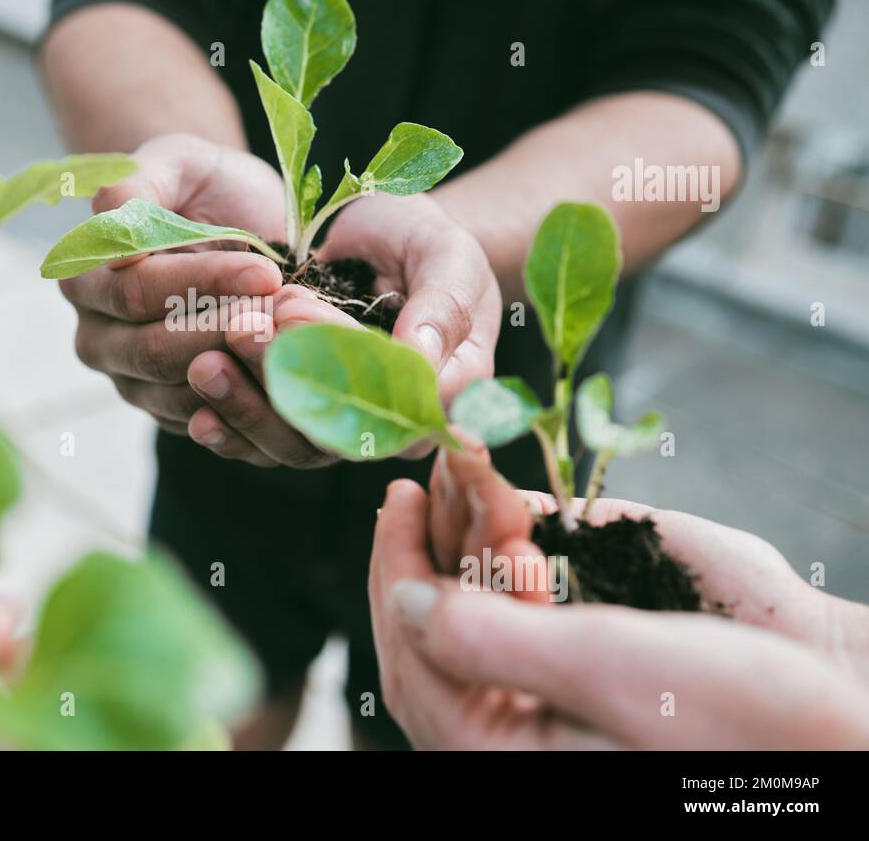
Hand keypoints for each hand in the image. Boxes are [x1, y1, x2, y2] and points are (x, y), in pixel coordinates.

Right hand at [58, 134, 284, 436]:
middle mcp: (97, 338)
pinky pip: (207, 423)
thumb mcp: (179, 161)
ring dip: (243, 371)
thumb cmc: (204, 187)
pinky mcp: (171, 413)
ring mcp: (131, 382)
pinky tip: (289, 377)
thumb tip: (110, 223)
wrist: (235, 222)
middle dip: (225, 333)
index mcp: (84, 278)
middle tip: (286, 316)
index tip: (267, 274)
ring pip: (183, 393)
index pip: (137, 291)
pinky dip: (250, 403)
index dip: (203, 283)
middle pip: (154, 351)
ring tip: (294, 341)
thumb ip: (139, 181)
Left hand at [185, 193, 500, 467]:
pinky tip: (196, 412)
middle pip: (342, 428)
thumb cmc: (424, 247)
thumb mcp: (447, 255)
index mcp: (449, 386)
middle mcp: (398, 422)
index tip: (292, 306)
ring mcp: (345, 430)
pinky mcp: (298, 427)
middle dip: (283, 379)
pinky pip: (263, 446)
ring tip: (204, 363)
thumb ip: (443, 302)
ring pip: (295, 443)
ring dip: (247, 408)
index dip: (343, 356)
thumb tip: (420, 353)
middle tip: (240, 326)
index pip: (399, 391)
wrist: (381, 249)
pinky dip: (229, 430)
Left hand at [367, 445, 868, 748]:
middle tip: (423, 477)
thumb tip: (409, 603)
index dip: (395, 577)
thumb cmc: (753, 719)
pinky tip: (508, 494)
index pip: (415, 663)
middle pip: (436, 624)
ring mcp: (558, 666)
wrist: (857, 704)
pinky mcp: (600, 625)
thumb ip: (495, 642)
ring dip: (467, 525)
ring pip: (477, 594)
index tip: (393, 505)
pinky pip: (533, 576)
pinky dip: (516, 529)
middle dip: (429, 542)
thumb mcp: (613, 675)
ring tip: (464, 465)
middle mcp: (520, 713)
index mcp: (507, 752)